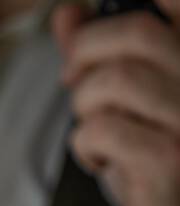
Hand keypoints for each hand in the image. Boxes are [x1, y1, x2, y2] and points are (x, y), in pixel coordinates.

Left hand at [55, 0, 179, 205]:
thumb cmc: (160, 157)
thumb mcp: (137, 100)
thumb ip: (105, 53)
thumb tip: (66, 14)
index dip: (127, 9)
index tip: (88, 23)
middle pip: (136, 34)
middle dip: (86, 51)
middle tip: (72, 78)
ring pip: (114, 82)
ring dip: (86, 105)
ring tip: (96, 129)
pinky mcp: (170, 161)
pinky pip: (102, 130)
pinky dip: (86, 144)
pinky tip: (101, 159)